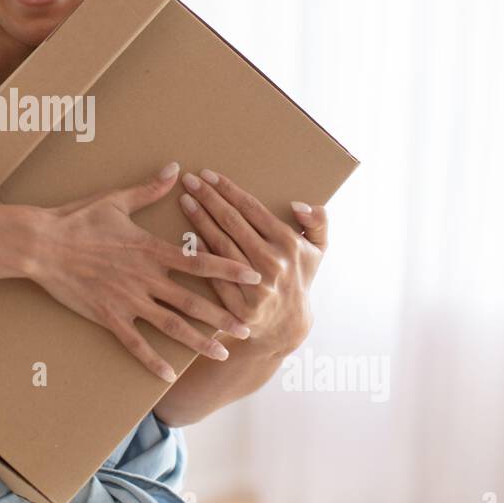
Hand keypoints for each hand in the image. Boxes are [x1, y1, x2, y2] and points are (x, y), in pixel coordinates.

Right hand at [25, 162, 262, 382]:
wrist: (42, 244)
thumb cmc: (77, 219)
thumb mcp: (116, 199)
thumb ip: (150, 189)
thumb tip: (175, 169)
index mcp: (150, 249)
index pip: (199, 260)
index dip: (229, 268)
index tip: (255, 275)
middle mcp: (145, 278)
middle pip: (193, 300)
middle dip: (224, 315)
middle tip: (250, 326)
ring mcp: (127, 300)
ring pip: (172, 325)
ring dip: (200, 340)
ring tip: (223, 353)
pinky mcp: (108, 316)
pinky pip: (135, 343)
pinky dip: (153, 360)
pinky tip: (169, 376)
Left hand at [176, 168, 328, 358]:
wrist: (287, 328)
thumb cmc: (298, 278)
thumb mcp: (317, 251)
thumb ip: (318, 223)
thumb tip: (299, 205)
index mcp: (289, 244)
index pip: (252, 209)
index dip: (229, 190)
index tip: (209, 175)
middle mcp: (273, 263)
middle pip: (233, 223)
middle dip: (209, 198)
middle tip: (189, 180)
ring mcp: (256, 286)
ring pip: (221, 245)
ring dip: (200, 220)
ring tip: (185, 200)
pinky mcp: (239, 307)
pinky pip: (215, 276)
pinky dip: (201, 255)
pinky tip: (186, 236)